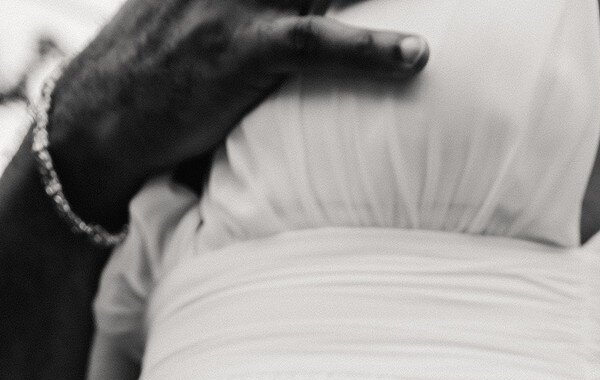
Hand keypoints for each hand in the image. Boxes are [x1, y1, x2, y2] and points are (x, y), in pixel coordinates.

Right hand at [47, 0, 428, 228]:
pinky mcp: (241, 50)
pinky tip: (416, 56)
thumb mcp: (210, 18)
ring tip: (465, 3)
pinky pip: (314, 42)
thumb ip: (267, 12)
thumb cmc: (165, 74)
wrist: (101, 116)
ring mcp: (240, 2)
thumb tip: (316, 21)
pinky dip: (370, 48)